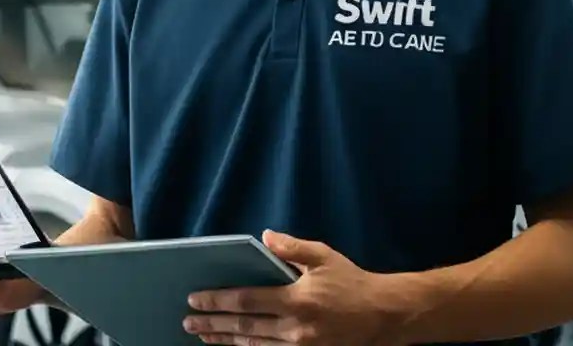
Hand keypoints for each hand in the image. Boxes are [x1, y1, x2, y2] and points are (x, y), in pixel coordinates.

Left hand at [183, 230, 403, 345]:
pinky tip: (233, 345)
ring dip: (224, 339)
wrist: (385, 316)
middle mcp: (295, 327)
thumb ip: (292, 248)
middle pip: (243, 327)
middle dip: (212, 324)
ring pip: (253, 344)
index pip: (246, 301)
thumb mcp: (324, 256)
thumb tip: (264, 237)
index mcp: (297, 300)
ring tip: (203, 335)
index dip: (217, 301)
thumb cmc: (353, 283)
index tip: (195, 298)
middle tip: (187, 321)